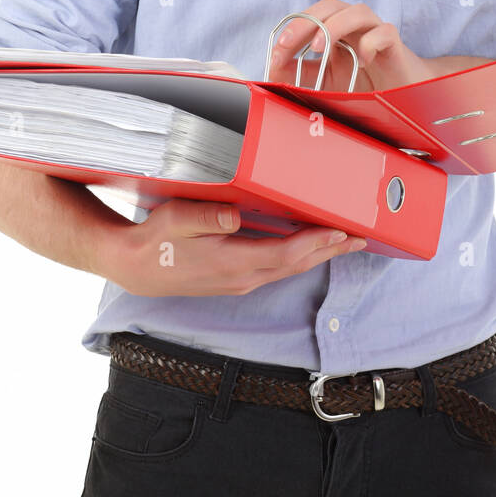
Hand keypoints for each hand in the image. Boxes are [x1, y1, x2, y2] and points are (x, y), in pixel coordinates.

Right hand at [109, 196, 366, 296]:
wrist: (135, 268)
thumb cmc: (155, 240)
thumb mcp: (175, 219)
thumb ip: (207, 216)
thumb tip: (236, 213)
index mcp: (232, 263)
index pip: (286, 254)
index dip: (316, 243)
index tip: (341, 230)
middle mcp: (242, 278)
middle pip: (297, 265)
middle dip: (330, 250)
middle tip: (360, 237)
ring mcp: (240, 283)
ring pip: (289, 270)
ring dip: (319, 255)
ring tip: (344, 242)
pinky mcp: (236, 281)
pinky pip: (277, 270)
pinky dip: (300, 258)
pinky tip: (308, 249)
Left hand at [267, 0, 470, 91]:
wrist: (405, 97)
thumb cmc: (366, 85)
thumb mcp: (326, 82)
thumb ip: (300, 76)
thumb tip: (272, 72)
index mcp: (336, 31)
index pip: (311, 16)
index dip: (292, 29)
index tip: (276, 52)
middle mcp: (355, 27)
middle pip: (330, 5)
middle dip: (306, 21)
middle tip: (289, 44)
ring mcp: (376, 32)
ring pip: (358, 11)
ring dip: (335, 25)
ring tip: (319, 49)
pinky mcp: (396, 45)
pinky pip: (385, 32)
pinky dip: (370, 42)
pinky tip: (362, 61)